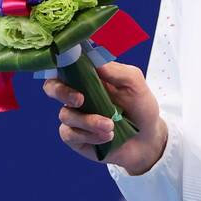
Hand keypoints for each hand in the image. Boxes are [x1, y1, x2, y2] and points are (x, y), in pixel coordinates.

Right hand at [43, 60, 167, 173]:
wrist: (148, 138)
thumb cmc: (140, 106)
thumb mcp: (134, 83)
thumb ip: (116, 71)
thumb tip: (95, 62)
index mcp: (89, 77)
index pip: (66, 66)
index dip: (61, 64)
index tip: (71, 68)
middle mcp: (77, 94)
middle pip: (52, 87)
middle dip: (61, 92)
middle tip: (80, 100)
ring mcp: (75, 116)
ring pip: (66, 115)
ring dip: (89, 122)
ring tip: (111, 126)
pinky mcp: (75, 137)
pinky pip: (70, 134)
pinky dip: (89, 135)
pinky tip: (107, 137)